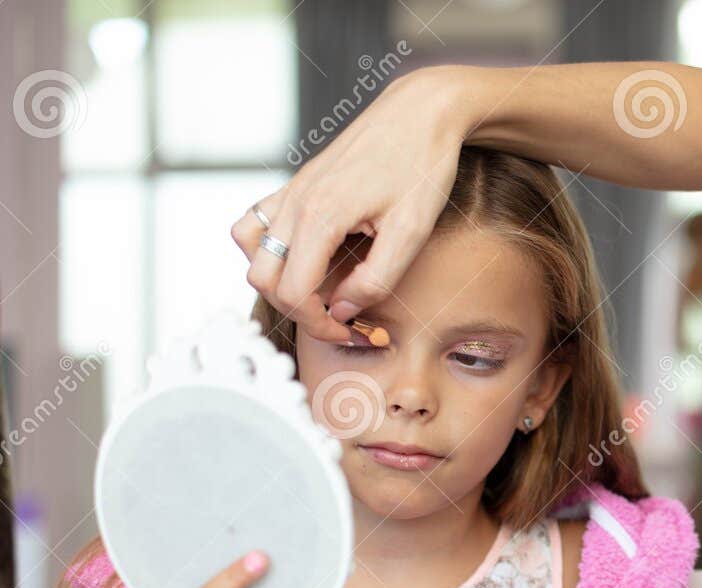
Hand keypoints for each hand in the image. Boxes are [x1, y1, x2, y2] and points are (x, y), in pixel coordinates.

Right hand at [230, 67, 467, 343]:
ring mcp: (291, 190)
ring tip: (320, 288)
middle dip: (298, 309)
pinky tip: (307, 257)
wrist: (420, 113)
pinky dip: (268, 249)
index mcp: (321, 215)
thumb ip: (376, 278)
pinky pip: (255, 222)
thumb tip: (343, 310)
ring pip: (249, 250)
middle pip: (262, 278)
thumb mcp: (412, 232)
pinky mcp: (295, 184)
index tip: (352, 331)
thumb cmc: (423, 168)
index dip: (318, 324)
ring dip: (277, 279)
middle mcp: (295, 202)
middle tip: (341, 318)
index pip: (292, 292)